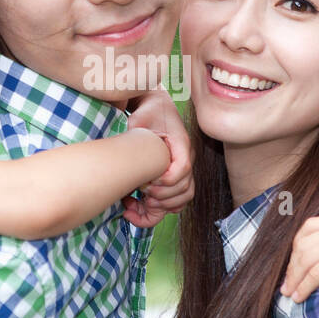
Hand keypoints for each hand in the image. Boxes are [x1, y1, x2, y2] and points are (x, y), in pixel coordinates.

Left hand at [123, 86, 193, 227]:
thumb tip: (131, 155)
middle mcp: (186, 159)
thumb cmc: (148, 113)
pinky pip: (178, 200)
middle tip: (140, 192)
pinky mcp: (176, 177)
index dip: (166, 181)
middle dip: (161, 197)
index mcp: (181, 144)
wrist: (156, 109)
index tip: (146, 183)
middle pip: (186, 188)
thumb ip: (137, 133)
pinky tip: (141, 205)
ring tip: (139, 202)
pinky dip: (163, 208)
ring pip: (184, 198)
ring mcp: (182, 170)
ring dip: (162, 206)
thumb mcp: (139, 119)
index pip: (183, 168)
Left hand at [281, 204, 318, 302]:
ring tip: (288, 294)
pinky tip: (299, 297)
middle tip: (286, 283)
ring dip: (293, 278)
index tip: (293, 263)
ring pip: (304, 260)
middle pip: (302, 245)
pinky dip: (303, 286)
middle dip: (291, 265)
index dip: (297, 246)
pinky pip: (314, 273)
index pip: (308, 228)